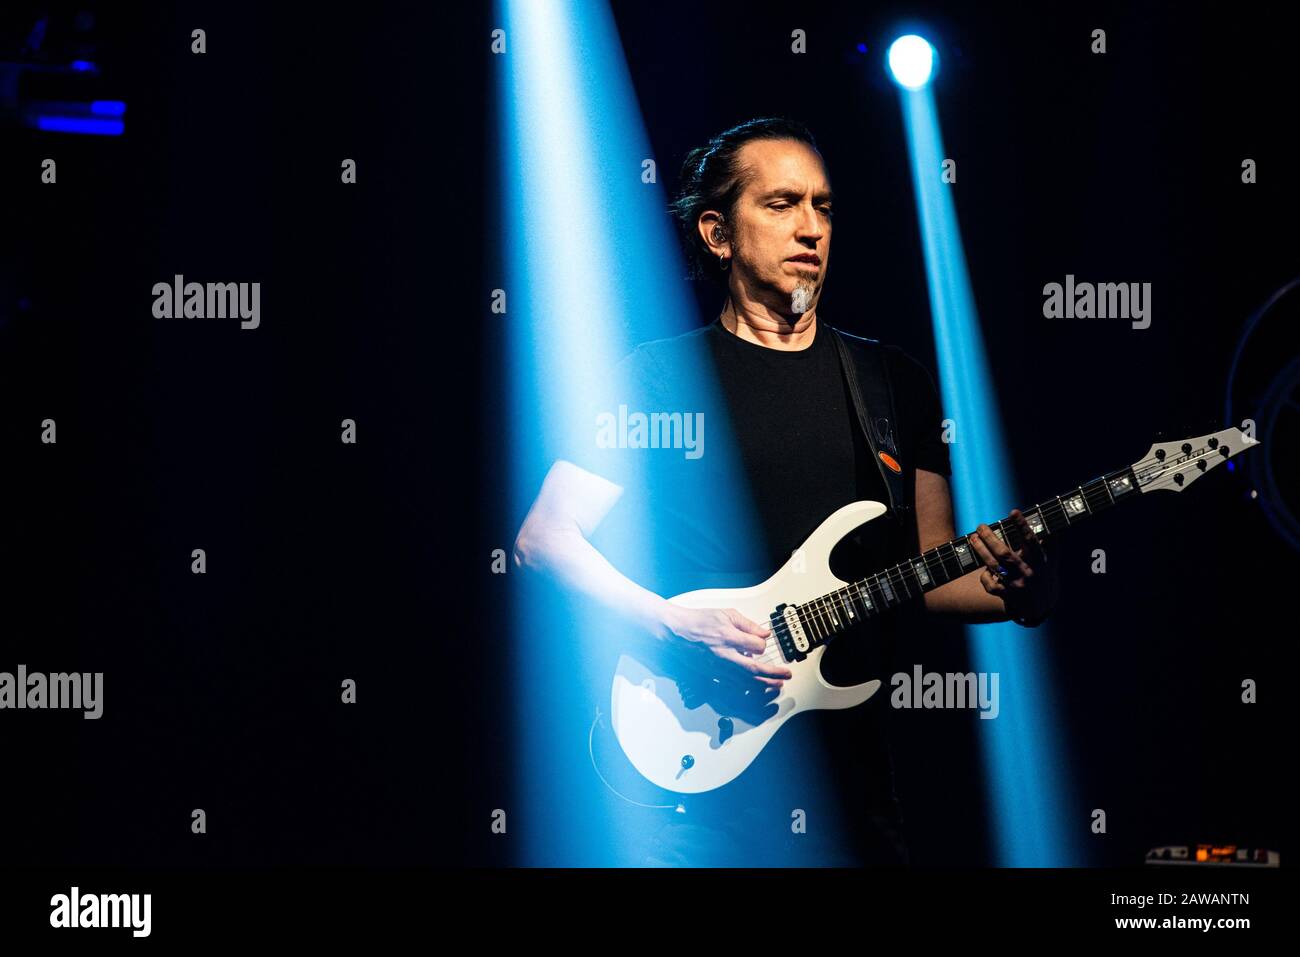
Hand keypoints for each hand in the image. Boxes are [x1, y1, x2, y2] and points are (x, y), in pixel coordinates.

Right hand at [661, 605, 791, 687]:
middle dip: (773, 674)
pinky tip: (753, 687)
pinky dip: (746, 688)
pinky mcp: (712, 674)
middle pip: (754, 670)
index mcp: (728, 637)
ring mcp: (717, 668)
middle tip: (786, 675)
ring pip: (745, 681)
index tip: (764, 643)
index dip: (763, 645)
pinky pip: (732, 685)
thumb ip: (746, 624)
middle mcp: (724, 655)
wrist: (676, 632)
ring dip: (763, 685)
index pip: (756, 646)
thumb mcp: (725, 614)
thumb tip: (763, 633)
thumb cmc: (698, 622)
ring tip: (776, 685)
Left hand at [968, 509, 1058, 623]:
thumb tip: (1047, 520)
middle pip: (1004, 553)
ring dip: (981, 551)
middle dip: (990, 538)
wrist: (1043, 606)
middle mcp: (1027, 572)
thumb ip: (1050, 541)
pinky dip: (985, 576)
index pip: (1030, 540)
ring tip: (973, 538)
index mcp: (1039, 561)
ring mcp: (1016, 585)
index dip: (1022, 525)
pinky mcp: (1006, 595)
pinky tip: (984, 569)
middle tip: (980, 526)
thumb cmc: (1045, 574)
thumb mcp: (1051, 559)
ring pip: (994, 566)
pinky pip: (990, 585)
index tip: (1013, 511)